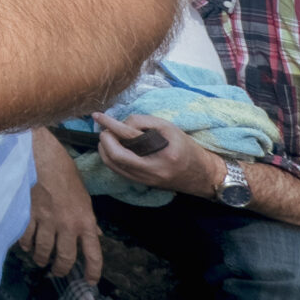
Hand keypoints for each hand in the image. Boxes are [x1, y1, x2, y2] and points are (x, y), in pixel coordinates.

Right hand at [21, 129, 101, 280]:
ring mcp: (47, 221)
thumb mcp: (84, 196)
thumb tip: (96, 234)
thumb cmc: (65, 172)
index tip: (89, 281)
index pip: (93, 254)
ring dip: (41, 258)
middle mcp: (68, 225)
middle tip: (57, 272)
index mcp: (85, 220)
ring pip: (43, 250)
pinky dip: (25, 244)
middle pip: (65, 257)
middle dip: (61, 269)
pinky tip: (25, 246)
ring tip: (39, 260)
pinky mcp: (28, 215)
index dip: (93, 271)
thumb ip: (88, 218)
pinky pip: (26, 237)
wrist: (42, 156)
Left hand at [94, 112, 219, 197]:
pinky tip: (112, 148)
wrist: (201, 175)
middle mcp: (152, 172)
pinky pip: (118, 171)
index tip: (97, 115)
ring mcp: (146, 181)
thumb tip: (121, 123)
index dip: (111, 124)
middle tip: (104, 129)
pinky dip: (110, 158)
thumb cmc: (186, 148)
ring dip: (104, 149)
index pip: (130, 137)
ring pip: (113, 166)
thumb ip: (144, 122)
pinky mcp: (142, 184)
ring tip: (107, 137)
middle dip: (104, 140)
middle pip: (116, 157)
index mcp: (163, 155)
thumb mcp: (169, 128)